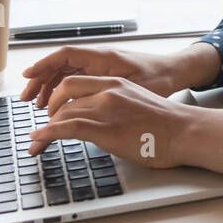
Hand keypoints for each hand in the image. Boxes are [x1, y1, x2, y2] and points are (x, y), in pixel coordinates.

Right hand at [20, 44, 216, 105]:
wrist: (177, 71)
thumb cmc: (160, 78)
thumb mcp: (134, 87)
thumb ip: (107, 93)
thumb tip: (78, 103)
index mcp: (103, 57)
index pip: (66, 55)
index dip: (44, 65)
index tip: (28, 77)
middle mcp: (99, 58)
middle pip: (61, 64)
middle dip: (41, 80)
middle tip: (26, 99)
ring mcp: (101, 65)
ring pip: (67, 72)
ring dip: (50, 86)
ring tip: (37, 105)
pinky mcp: (105, 74)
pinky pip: (78, 78)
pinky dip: (64, 89)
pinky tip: (59, 104)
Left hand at [26, 75, 193, 166]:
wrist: (185, 131)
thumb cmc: (167, 123)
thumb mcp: (138, 103)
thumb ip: (117, 106)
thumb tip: (104, 120)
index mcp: (117, 82)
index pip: (76, 81)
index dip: (57, 94)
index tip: (50, 106)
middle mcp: (108, 90)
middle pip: (64, 92)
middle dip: (48, 108)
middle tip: (45, 124)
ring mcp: (106, 109)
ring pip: (62, 113)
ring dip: (45, 129)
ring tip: (37, 141)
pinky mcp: (105, 129)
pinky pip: (66, 128)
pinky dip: (47, 135)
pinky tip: (40, 140)